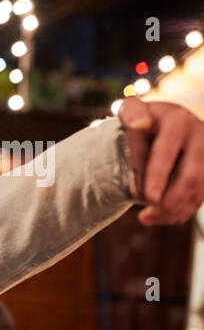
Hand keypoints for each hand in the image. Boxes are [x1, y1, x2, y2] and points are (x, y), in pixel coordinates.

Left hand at [117, 97, 203, 224]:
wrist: (165, 122)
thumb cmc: (142, 120)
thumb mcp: (132, 111)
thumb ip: (131, 113)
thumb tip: (140, 124)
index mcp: (177, 121)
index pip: (167, 151)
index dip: (158, 175)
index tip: (148, 198)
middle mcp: (200, 135)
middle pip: (191, 175)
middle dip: (170, 200)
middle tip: (146, 215)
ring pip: (199, 188)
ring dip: (175, 209)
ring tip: (147, 219)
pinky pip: (202, 195)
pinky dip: (183, 210)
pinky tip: (163, 218)